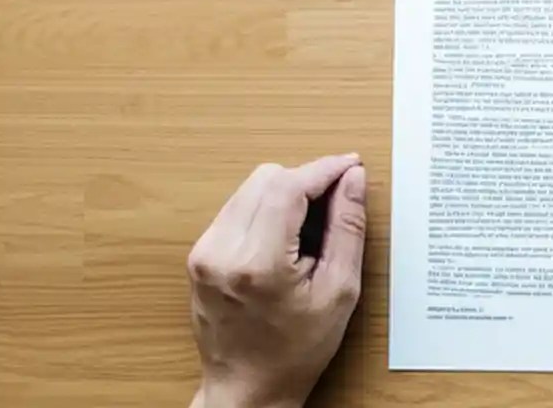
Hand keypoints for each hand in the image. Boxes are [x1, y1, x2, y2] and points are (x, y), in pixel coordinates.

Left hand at [187, 154, 367, 407]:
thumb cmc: (296, 351)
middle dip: (306, 179)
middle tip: (337, 198)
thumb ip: (347, 228)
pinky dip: (266, 208)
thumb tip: (353, 180)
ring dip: (286, 191)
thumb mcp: (339, 291)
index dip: (325, 169)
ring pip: (250, 188)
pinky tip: (287, 235)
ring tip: (313, 224)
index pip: (289, 187)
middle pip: (267, 178)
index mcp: (258, 263)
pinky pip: (237, 207)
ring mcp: (204, 252)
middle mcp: (221, 251)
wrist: (247, 388)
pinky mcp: (199, 254)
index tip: (351, 165)